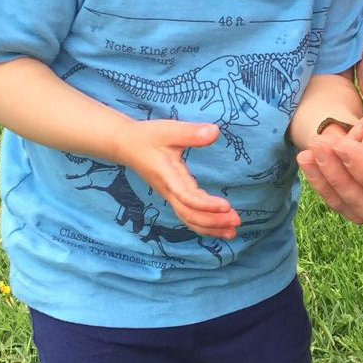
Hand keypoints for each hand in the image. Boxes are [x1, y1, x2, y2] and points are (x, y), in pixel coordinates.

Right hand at [114, 119, 240, 238]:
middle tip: (236, 221)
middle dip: (213, 221)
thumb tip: (215, 131)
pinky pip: (188, 215)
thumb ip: (191, 133)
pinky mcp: (173, 196)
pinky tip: (220, 227)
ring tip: (232, 232)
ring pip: (189, 219)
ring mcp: (170, 196)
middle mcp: (168, 191)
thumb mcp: (168, 130)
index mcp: (167, 176)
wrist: (125, 145)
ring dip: (210, 227)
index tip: (226, 206)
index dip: (206, 205)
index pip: (187, 197)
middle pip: (189, 214)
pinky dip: (204, 224)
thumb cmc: (146, 137)